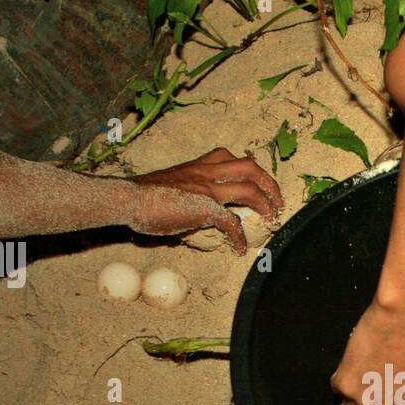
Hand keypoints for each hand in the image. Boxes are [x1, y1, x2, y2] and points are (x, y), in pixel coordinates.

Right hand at [129, 148, 282, 251]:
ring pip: (250, 189)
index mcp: (198, 164)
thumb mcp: (171, 185)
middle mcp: (206, 171)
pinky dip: (239, 237)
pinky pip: (232, 223)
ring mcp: (207, 188)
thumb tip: (192, 215)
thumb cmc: (142, 195)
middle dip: (269, 182)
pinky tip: (239, 247)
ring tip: (271, 218)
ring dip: (266, 204)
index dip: (249, 168)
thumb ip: (188, 193)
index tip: (257, 179)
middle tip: (276, 199)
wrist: (128, 198)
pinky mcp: (204, 209)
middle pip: (250, 166)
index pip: (230, 157)